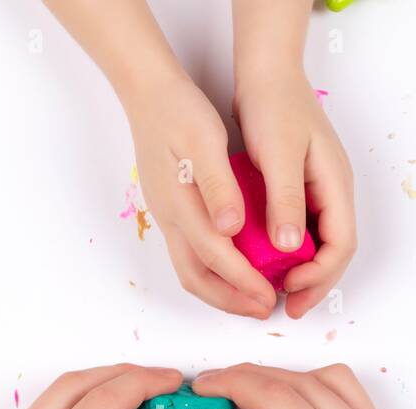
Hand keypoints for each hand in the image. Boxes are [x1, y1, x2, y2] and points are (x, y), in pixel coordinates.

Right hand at [125, 75, 276, 318]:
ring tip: (252, 297)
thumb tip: (231, 228)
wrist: (147, 92)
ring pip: (191, 270)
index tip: (268, 296)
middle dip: (231, 300)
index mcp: (181, 204)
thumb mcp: (204, 140)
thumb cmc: (178, 111)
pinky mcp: (171, 210)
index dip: (243, 281)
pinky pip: (190, 254)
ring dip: (221, 291)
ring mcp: (168, 217)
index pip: (215, 256)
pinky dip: (214, 271)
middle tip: (262, 308)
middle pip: (197, 278)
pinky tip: (236, 266)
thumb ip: (218, 186)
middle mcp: (171, 219)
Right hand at [170, 364, 415, 408]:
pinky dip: (316, 394)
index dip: (233, 384)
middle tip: (214, 388)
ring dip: (288, 379)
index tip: (203, 387)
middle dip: (252, 376)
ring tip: (252, 398)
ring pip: (331, 382)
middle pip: (300, 381)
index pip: (276, 397)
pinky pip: (351, 401)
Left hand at [233, 71, 356, 317]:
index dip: (320, 276)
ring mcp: (318, 190)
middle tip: (289, 308)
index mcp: (336, 184)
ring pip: (319, 243)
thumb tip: (293, 248)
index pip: (341, 245)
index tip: (292, 291)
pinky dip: (289, 252)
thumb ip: (287, 200)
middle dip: (315, 283)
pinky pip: (302, 229)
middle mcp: (333, 191)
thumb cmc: (274, 106)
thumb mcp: (279, 154)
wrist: (266, 73)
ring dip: (303, 271)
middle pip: (335, 250)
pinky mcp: (300, 188)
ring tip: (278, 291)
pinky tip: (268, 262)